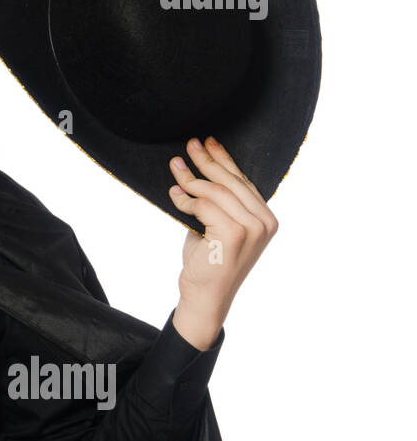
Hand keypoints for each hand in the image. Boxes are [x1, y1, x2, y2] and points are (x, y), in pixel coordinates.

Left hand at [167, 136, 277, 348]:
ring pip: (217, 191)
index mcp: (266, 219)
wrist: (204, 297)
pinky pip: (206, 205)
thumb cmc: (208, 264)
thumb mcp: (215, 227)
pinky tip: (175, 196)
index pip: (243, 181)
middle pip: (232, 182)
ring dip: (192, 179)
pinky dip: (187, 199)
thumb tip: (197, 172)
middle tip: (190, 145)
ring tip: (175, 168)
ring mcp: (253, 229)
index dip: (225, 160)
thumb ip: (217, 204)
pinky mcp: (235, 234)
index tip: (209, 142)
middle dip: (208, 160)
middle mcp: (265, 223)